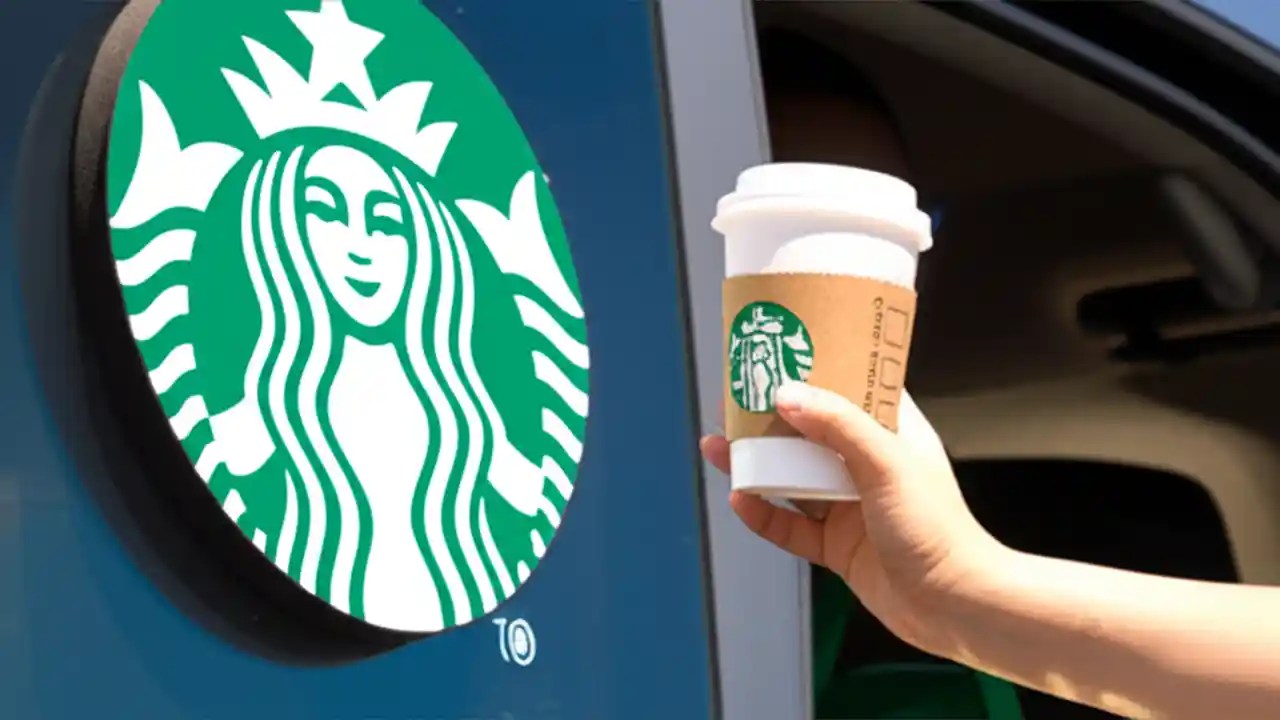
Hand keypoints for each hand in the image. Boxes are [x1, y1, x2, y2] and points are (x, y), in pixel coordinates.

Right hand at [700, 383, 1006, 653]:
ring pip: (792, 477)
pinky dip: (763, 514)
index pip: (852, 386)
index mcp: (892, 432)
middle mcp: (869, 464)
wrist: (953, 605)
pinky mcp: (837, 545)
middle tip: (735, 399)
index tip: (782, 350)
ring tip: (720, 447)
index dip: (818, 368)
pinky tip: (740, 500)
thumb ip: (838, 425)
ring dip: (756, 464)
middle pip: (810, 431)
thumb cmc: (938, 530)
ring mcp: (850, 505)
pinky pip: (790, 525)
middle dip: (771, 418)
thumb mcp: (886, 463)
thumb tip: (788, 394)